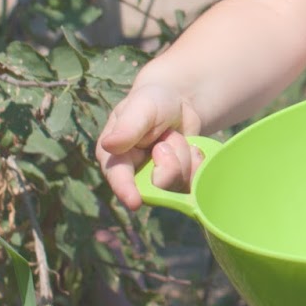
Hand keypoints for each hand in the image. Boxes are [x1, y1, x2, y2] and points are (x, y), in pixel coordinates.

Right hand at [97, 84, 202, 210]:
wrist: (178, 103)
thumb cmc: (153, 102)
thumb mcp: (141, 108)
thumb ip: (128, 127)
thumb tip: (108, 144)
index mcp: (114, 157)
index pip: (118, 178)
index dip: (125, 191)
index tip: (134, 203)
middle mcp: (133, 175)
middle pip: (156, 186)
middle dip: (170, 161)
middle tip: (166, 138)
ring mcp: (156, 182)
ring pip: (177, 184)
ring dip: (183, 155)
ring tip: (174, 137)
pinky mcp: (176, 183)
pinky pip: (194, 183)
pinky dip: (197, 162)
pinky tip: (190, 147)